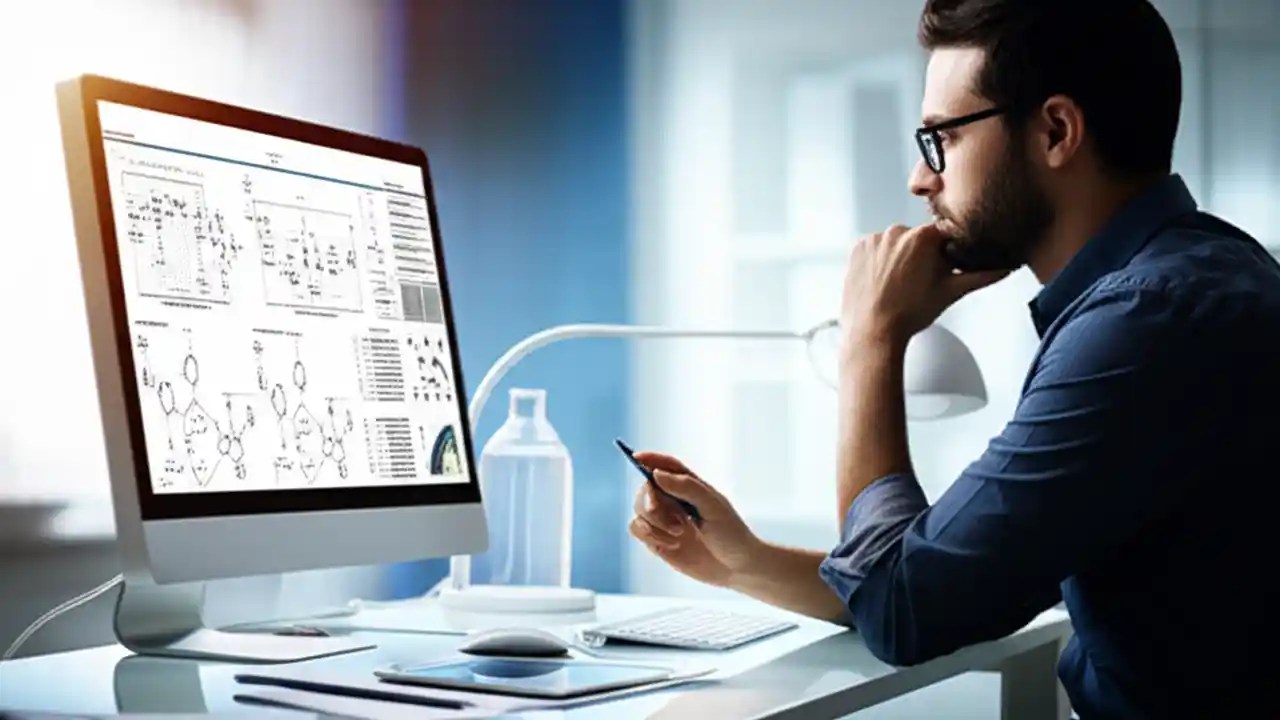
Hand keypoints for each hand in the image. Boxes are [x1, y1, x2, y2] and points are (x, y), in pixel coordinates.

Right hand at [627, 452, 761, 587]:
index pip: (666, 466)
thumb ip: (686, 488)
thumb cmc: (731, 533)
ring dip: (654, 521)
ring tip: (678, 533)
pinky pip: (638, 529)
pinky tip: (672, 544)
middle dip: (649, 499)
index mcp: (690, 486)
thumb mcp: (713, 507)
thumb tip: (657, 474)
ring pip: (639, 509)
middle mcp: (674, 501)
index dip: (650, 458)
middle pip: (647, 489)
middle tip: (657, 509)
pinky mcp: (658, 540)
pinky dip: (649, 534)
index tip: (635, 457)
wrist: (737, 568)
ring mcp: (664, 521)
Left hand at [841, 223, 1006, 349]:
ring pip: (895, 243)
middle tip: (920, 283)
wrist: (873, 331)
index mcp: (923, 236)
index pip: (943, 235)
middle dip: (921, 256)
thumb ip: (980, 277)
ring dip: (900, 258)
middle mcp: (897, 231)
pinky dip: (880, 260)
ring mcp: (874, 239)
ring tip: (899, 286)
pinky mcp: (857, 249)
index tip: (942, 269)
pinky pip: (875, 248)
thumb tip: (1006, 269)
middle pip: (917, 239)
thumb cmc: (912, 313)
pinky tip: (883, 281)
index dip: (945, 253)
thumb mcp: (950, 292)